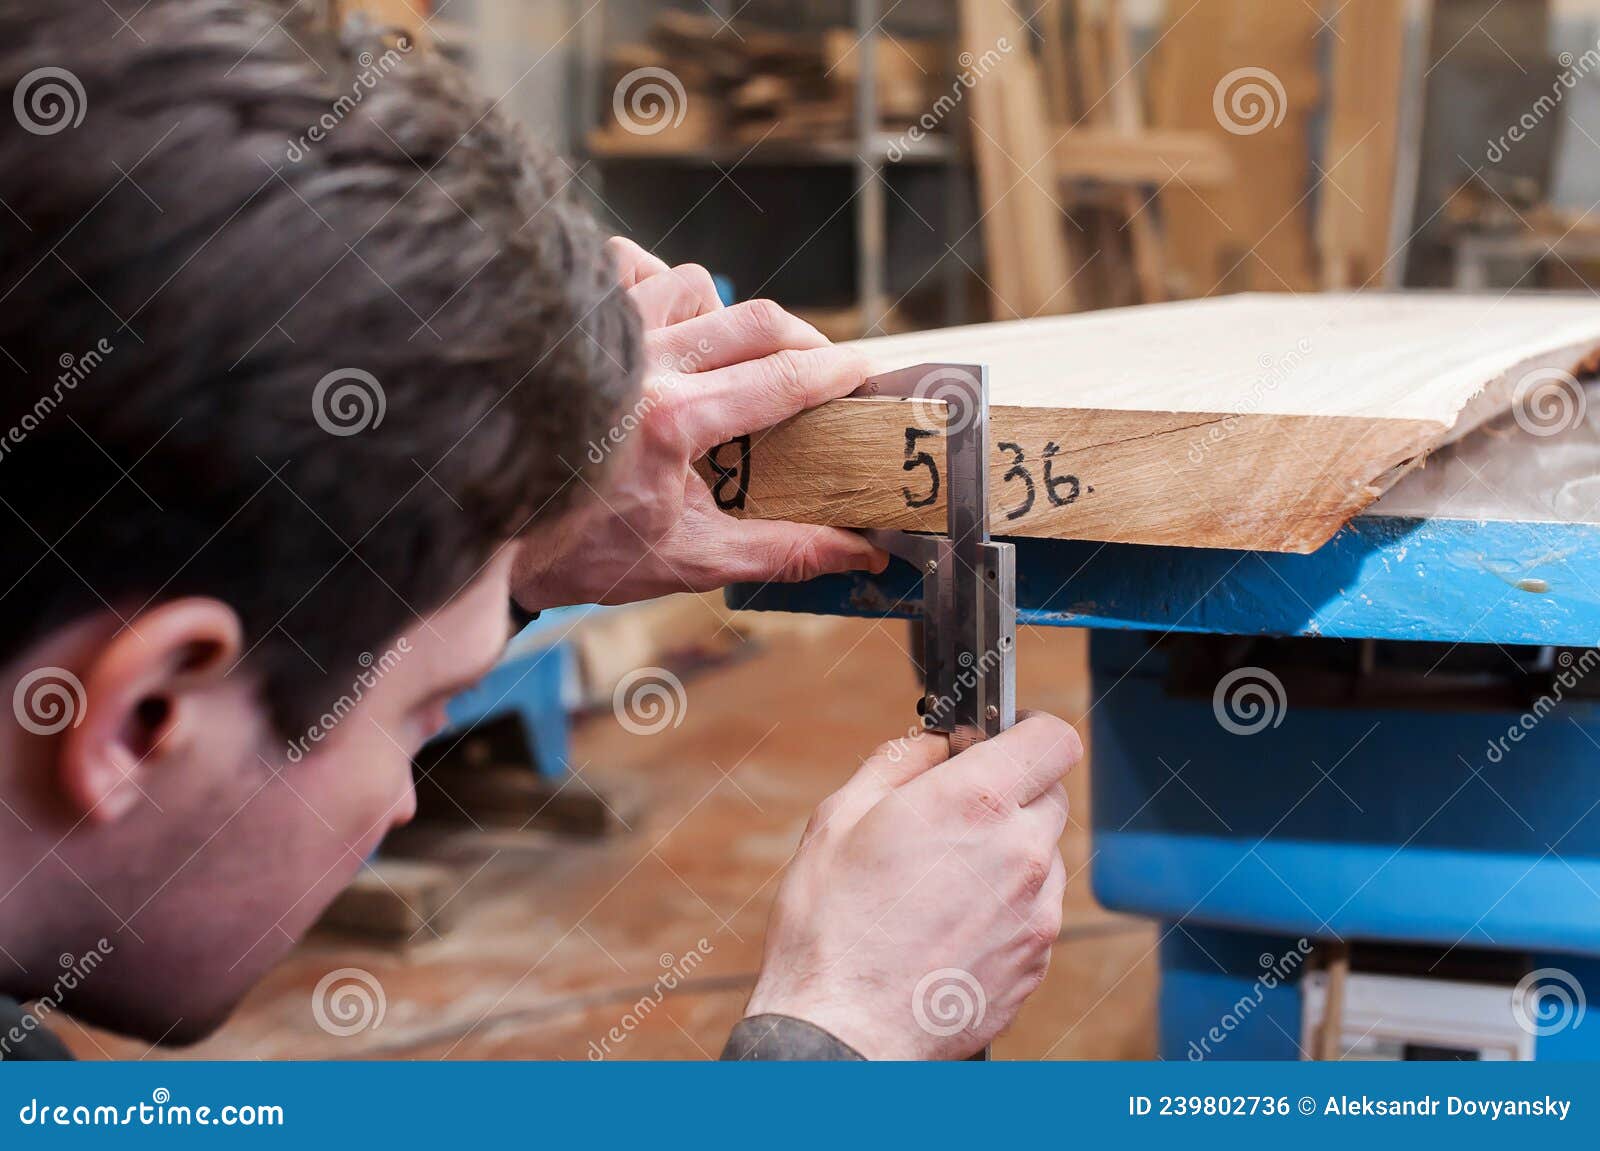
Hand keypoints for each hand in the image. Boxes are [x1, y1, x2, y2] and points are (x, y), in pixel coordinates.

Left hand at [512, 240, 886, 609]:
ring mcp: (600, 338)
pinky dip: (652, 281)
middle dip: (800, 338)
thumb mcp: (692, 561)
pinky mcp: (567, 326)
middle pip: (750, 320)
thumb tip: (861, 556)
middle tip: (819, 365)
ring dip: (725, 312)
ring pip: (690, 282)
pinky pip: (622, 266)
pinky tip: (665, 320)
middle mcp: (640, 366)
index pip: (780, 380)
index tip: (864, 371)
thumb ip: (783, 551)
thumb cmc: (582, 553)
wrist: (491, 541)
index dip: (834, 372)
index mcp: (673, 423)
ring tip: (734, 352)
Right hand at [744, 713, 1080, 1059]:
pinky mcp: (1036, 960)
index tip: (1004, 739)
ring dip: (1009, 851)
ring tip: (943, 880)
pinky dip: (1007, 904)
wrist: (846, 1032)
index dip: (1028, 730)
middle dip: (1012, 792)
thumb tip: (936, 744)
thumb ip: (900, 762)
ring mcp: (1036, 911)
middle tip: (956, 812)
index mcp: (975, 802)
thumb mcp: (840, 817)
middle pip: (1050, 794)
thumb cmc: (832, 927)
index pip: (1052, 738)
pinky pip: (1036, 909)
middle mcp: (1020, 852)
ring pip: (1044, 854)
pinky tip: (951, 922)